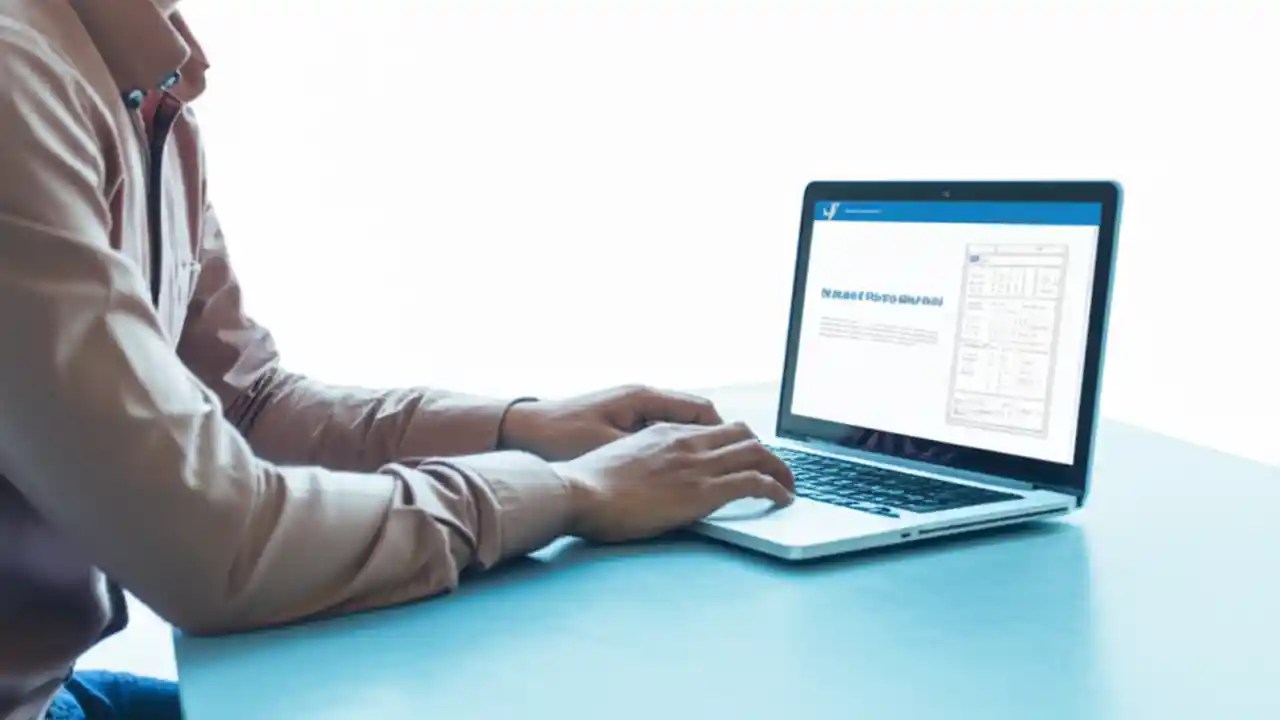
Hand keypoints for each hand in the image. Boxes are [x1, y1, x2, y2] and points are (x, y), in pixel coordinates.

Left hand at [499, 385, 722, 460]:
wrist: (522, 429)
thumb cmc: (561, 437)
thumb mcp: (609, 447)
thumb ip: (649, 454)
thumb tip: (687, 468)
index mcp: (643, 399)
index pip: (703, 410)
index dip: (728, 435)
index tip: (745, 458)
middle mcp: (642, 397)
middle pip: (699, 414)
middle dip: (724, 438)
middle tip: (743, 465)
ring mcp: (632, 407)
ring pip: (682, 422)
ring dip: (701, 443)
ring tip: (716, 471)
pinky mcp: (621, 420)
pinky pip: (663, 429)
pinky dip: (679, 446)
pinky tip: (680, 469)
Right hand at [554, 421, 795, 542]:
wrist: (578, 492)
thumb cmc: (587, 485)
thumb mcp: (619, 460)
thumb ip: (643, 461)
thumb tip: (649, 478)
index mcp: (664, 432)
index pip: (714, 428)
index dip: (737, 441)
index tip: (746, 456)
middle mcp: (686, 441)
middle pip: (743, 433)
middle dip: (765, 451)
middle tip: (774, 470)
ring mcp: (696, 464)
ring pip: (757, 453)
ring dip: (780, 469)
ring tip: (789, 485)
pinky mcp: (703, 490)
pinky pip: (755, 481)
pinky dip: (776, 488)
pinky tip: (783, 499)